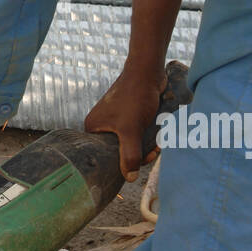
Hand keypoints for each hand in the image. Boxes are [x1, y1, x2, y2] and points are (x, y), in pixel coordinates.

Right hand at [84, 62, 166, 181]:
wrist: (148, 72)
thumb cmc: (135, 98)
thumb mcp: (131, 131)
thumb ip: (129, 156)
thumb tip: (129, 178)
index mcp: (93, 127)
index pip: (104, 155)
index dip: (121, 162)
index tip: (140, 162)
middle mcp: (101, 124)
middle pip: (119, 150)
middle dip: (138, 153)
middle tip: (153, 152)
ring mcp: (115, 119)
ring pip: (130, 142)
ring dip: (145, 145)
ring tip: (158, 143)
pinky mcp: (128, 115)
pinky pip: (136, 133)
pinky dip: (146, 136)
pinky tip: (158, 135)